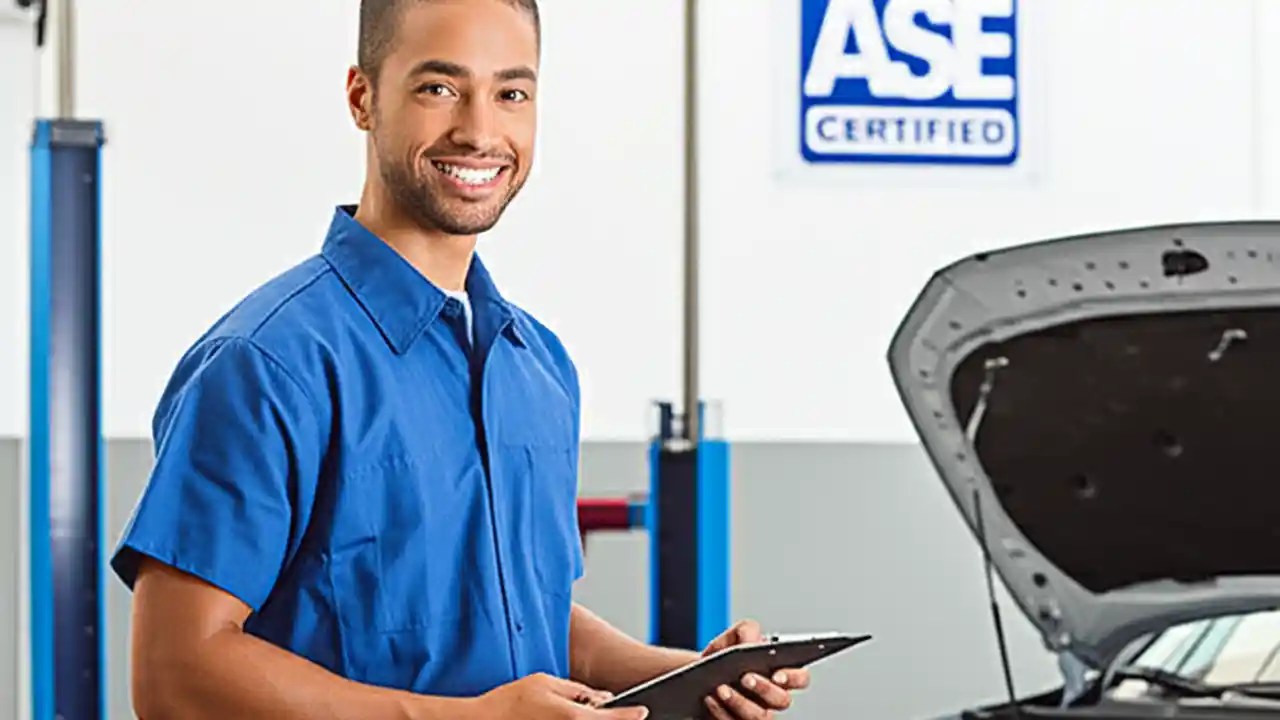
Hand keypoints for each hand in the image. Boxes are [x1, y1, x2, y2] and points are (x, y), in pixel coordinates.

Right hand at [473, 672, 648, 718]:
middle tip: (626, 714)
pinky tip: (577, 718)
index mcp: (573, 717)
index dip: (632, 716)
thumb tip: (603, 697)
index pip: (613, 719)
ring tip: (594, 713)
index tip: (643, 711)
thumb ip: (578, 691)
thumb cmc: (513, 701)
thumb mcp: (548, 683)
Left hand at [699, 620, 810, 718]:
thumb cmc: (723, 654)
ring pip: (759, 717)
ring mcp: (755, 711)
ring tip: (721, 688)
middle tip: (745, 678)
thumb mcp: (733, 634)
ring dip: (740, 703)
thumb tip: (751, 641)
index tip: (778, 675)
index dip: (794, 678)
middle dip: (764, 689)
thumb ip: (747, 630)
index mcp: (778, 671)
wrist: (698, 670)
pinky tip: (711, 698)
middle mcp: (770, 696)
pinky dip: (721, 711)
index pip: (800, 678)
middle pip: (782, 700)